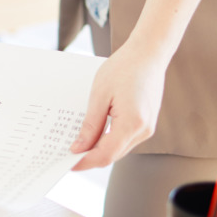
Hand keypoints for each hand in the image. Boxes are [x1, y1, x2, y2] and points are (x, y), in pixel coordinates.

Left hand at [69, 40, 167, 170]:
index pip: (105, 155)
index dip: (86, 162)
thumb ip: (90, 126)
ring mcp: (148, 128)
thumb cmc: (124, 68)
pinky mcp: (147, 123)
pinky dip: (110, 139)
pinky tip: (96, 133)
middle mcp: (144, 130)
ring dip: (100, 148)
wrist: (148, 54)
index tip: (68, 163)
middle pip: (113, 154)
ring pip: (119, 148)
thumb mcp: (99, 96)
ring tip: (78, 143)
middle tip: (68, 153)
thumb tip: (80, 148)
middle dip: (90, 156)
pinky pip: (125, 138)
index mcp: (132, 124)